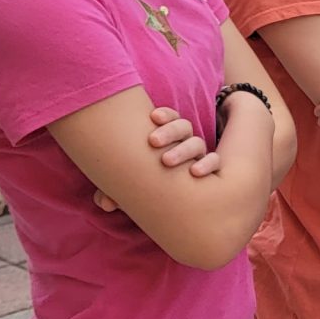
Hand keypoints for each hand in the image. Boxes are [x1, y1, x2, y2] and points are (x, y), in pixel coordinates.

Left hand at [94, 106, 216, 212]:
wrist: (182, 202)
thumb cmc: (151, 185)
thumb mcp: (134, 183)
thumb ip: (118, 191)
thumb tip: (104, 203)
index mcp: (168, 138)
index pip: (170, 117)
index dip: (165, 115)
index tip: (152, 117)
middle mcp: (185, 143)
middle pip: (183, 127)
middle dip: (169, 131)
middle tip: (152, 141)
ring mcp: (199, 157)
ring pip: (197, 143)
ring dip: (183, 149)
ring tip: (166, 161)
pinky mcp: (211, 171)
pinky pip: (214, 162)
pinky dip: (207, 164)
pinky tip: (195, 173)